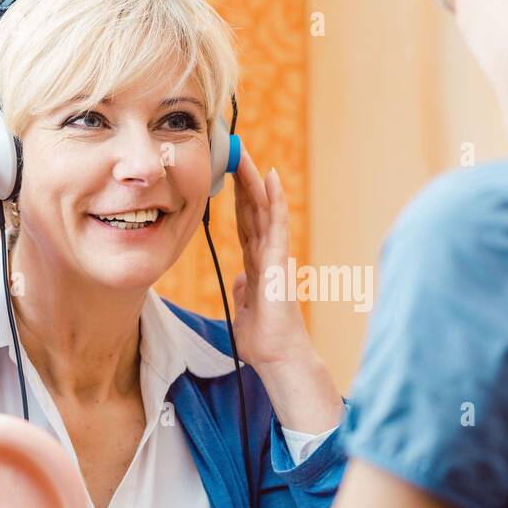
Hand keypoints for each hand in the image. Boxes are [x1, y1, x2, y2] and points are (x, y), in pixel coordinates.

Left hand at [229, 148, 311, 367]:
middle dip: (243, 180)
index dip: (237, 198)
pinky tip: (270, 178)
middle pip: (254, 209)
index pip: (245, 223)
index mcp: (256, 264)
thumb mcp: (244, 309)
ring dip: (255, 181)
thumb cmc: (262, 339)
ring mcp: (275, 255)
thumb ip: (243, 290)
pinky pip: (278, 224)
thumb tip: (239, 279)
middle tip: (233, 151)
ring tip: (245, 154)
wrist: (276, 356)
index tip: (227, 174)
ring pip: (265, 209)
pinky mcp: (280, 261)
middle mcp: (267, 254)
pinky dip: (275, 200)